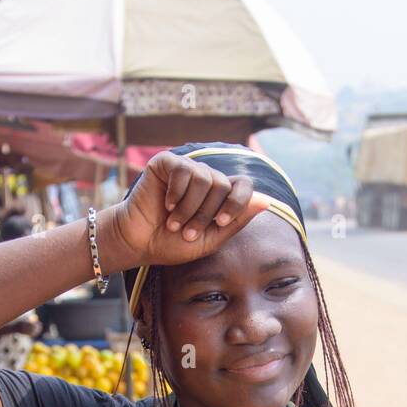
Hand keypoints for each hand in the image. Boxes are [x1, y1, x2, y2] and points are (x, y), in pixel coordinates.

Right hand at [99, 151, 269, 271]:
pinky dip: (176, 193)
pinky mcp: (167, 163)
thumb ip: (236, 222)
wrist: (140, 242)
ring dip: (188, 208)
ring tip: (173, 223)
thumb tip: (266, 200)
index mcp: (220, 197)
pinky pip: (183, 170)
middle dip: (206, 214)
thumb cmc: (173, 243)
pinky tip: (165, 205)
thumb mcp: (210, 240)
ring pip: (204, 179)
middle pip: (223, 185)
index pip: (243, 186)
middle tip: (187, 232)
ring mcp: (188, 169)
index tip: (222, 223)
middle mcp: (206, 179)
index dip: (237, 202)